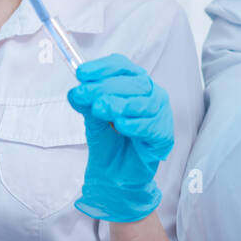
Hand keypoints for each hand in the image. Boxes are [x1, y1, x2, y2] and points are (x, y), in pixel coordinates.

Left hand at [67, 54, 173, 222]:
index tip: (81, 74)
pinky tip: (121, 126)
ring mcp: (161, 113)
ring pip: (144, 102)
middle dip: (105, 87)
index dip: (102, 68)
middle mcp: (150, 93)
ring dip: (119, 104)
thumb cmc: (108, 140)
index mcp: (133, 82)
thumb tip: (76, 92)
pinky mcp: (164, 134)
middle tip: (84, 94)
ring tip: (100, 109)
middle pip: (133, 83)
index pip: (121, 66)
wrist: (115, 174)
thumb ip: (87, 102)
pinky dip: (134, 125)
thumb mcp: (93, 116)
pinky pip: (151, 126)